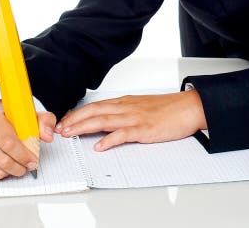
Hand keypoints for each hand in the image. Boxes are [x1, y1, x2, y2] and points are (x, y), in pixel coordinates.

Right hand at [0, 99, 56, 179]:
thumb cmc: (14, 120)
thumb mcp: (32, 116)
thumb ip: (44, 122)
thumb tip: (48, 136)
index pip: (7, 142)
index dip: (23, 155)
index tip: (33, 160)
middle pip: (2, 159)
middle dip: (19, 166)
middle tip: (28, 166)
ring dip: (11, 172)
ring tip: (18, 166)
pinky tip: (5, 166)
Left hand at [55, 90, 207, 151]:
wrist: (189, 107)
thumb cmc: (168, 109)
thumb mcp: (142, 107)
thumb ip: (125, 112)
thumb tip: (109, 120)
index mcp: (125, 102)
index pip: (95, 106)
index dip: (78, 113)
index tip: (65, 121)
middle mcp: (126, 108)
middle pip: (94, 111)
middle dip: (74, 120)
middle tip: (59, 128)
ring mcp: (134, 118)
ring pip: (103, 121)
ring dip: (84, 127)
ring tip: (70, 134)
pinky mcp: (144, 129)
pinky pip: (122, 134)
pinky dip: (108, 140)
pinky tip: (99, 146)